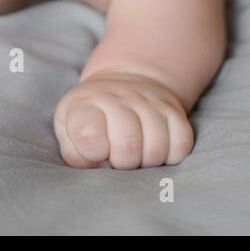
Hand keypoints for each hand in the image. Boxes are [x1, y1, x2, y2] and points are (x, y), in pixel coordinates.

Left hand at [53, 70, 194, 168]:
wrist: (125, 83)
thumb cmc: (92, 116)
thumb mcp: (68, 129)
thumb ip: (74, 153)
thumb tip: (96, 167)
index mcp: (86, 102)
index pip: (88, 133)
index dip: (92, 152)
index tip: (96, 151)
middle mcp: (119, 97)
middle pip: (127, 145)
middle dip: (122, 163)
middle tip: (118, 157)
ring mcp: (150, 102)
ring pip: (156, 148)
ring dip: (146, 162)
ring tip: (137, 154)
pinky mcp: (175, 110)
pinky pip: (181, 145)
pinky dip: (170, 157)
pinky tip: (156, 149)